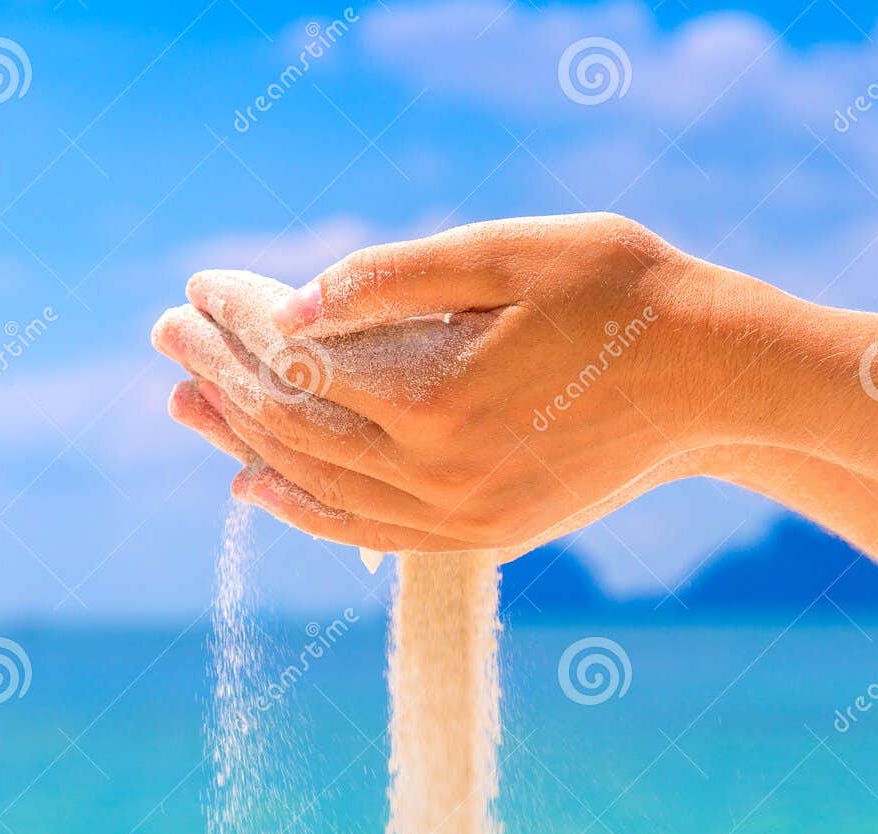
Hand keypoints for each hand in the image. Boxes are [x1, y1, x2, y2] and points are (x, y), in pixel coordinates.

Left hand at [151, 214, 730, 555]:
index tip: (198, 286)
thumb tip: (293, 308)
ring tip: (187, 408)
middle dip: (221, 380)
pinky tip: (257, 487)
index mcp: (439, 397)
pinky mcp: (484, 535)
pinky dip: (305, 511)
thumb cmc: (621, 293)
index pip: (300, 363)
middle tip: (164, 339)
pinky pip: (368, 533)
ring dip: (245, 445)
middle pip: (295, 430)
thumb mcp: (511, 253)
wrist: (713, 379)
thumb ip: (395, 277)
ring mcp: (462, 517)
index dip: (239, 321)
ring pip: (321, 488)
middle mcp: (441, 474)